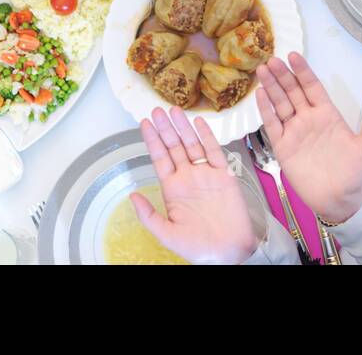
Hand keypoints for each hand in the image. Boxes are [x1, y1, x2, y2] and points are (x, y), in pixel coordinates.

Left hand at [131, 106, 256, 265]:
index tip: (145, 123)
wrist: (229, 251)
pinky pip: (214, 151)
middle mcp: (188, 177)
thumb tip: (132, 196)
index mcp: (173, 189)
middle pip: (174, 147)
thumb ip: (149, 216)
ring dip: (182, 127)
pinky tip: (198, 123)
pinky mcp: (224, 174)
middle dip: (165, 128)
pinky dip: (206, 136)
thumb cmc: (199, 247)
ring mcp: (206, 174)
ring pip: (192, 144)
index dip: (153, 141)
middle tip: (157, 110)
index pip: (160, 158)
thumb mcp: (167, 234)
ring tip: (174, 110)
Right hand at [255, 52, 361, 223]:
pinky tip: (260, 94)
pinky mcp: (283, 147)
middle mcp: (308, 119)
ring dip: (271, 87)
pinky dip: (266, 110)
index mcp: (327, 114)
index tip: (293, 55)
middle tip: (271, 59)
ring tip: (262, 70)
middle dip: (282, 75)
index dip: (303, 71)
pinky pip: (272, 125)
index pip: (312, 87)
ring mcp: (294, 131)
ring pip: (280, 104)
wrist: (339, 198)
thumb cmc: (355, 171)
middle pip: (292, 91)